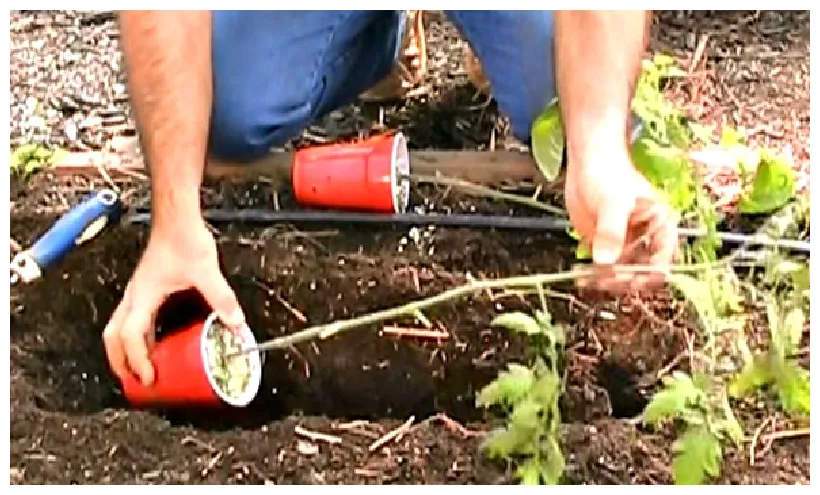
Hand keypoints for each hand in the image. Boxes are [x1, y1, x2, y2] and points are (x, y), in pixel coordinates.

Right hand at [102, 219, 245, 385]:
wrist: (176, 217)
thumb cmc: (183, 238)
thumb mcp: (206, 272)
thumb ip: (222, 299)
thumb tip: (238, 326)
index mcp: (142, 297)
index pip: (130, 337)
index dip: (137, 361)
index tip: (150, 378)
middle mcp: (134, 297)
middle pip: (113, 338)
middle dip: (120, 363)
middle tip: (136, 383)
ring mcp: (137, 293)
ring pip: (119, 329)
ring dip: (126, 351)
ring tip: (142, 370)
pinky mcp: (145, 288)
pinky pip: (133, 320)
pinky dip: (138, 338)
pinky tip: (155, 345)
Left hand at [564, 144, 678, 290]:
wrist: (587, 163)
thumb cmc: (609, 175)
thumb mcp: (613, 203)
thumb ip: (611, 232)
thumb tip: (606, 262)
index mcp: (661, 228)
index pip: (662, 263)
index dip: (646, 276)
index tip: (626, 278)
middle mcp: (646, 240)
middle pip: (641, 274)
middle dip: (623, 281)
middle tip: (603, 280)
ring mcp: (626, 244)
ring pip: (621, 275)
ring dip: (606, 282)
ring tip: (588, 280)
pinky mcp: (606, 246)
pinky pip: (603, 268)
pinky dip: (593, 276)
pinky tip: (581, 277)